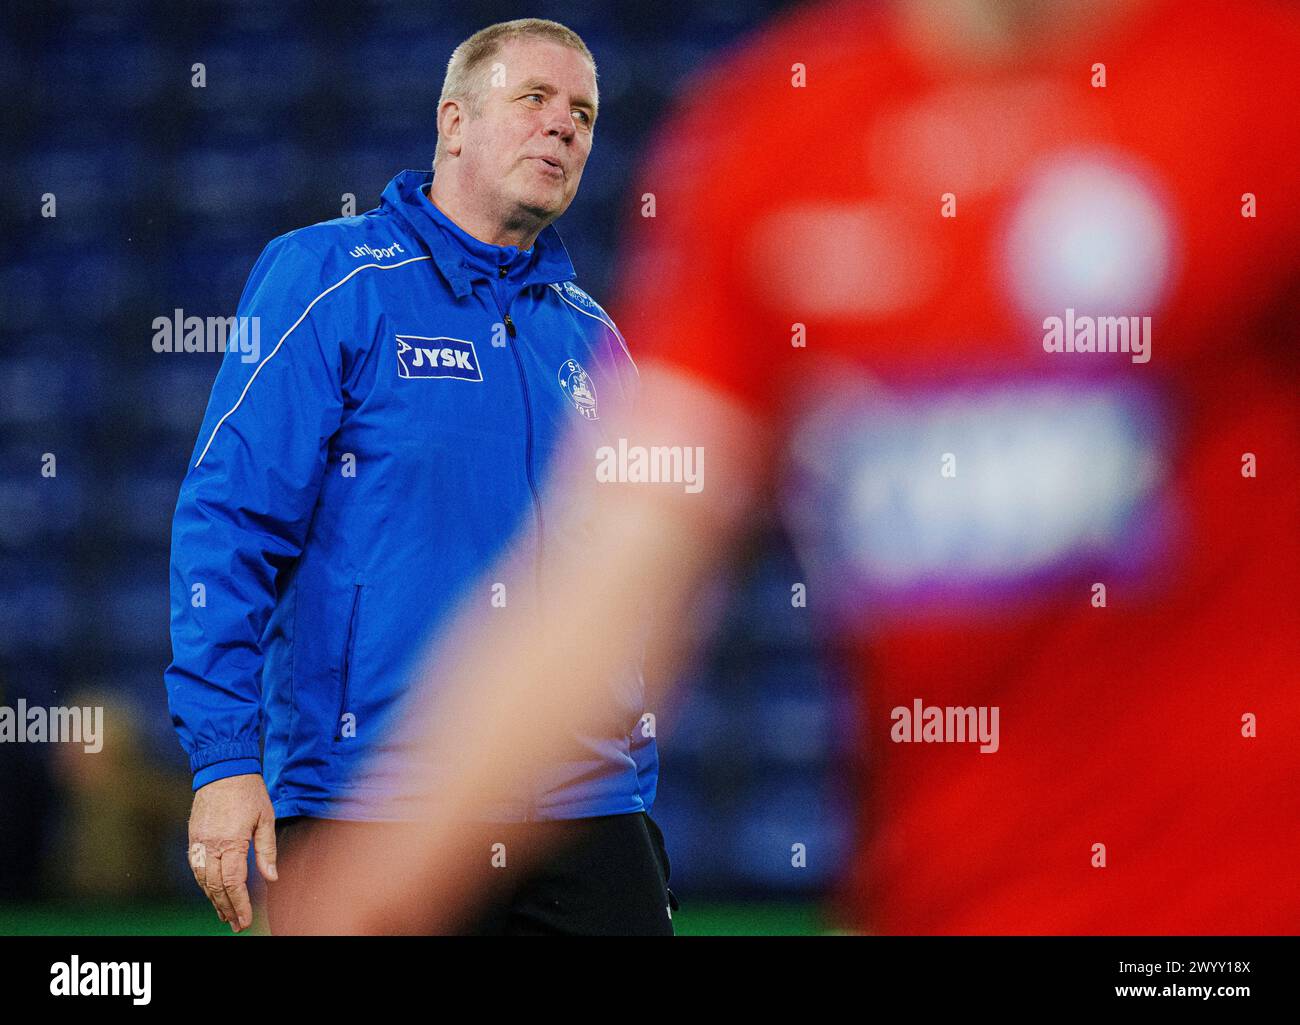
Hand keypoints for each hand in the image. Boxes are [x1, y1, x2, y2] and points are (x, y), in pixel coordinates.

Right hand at [187, 773, 277, 932]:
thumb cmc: (249, 791)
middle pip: (215, 886)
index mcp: (231, 841)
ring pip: (202, 880)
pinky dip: (204, 884)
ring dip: (213, 899)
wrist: (223, 768)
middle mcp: (211, 845)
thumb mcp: (266, 818)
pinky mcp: (194, 836)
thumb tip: (272, 878)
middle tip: (236, 924)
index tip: (245, 919)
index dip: (239, 904)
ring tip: (225, 913)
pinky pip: (196, 867)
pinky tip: (212, 892)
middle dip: (226, 907)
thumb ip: (267, 850)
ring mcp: (199, 841)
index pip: (233, 882)